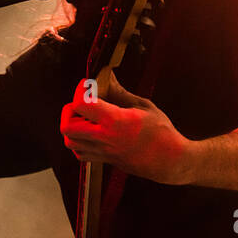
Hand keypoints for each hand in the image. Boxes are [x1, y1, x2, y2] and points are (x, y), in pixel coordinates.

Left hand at [60, 71, 192, 184]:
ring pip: (69, 141)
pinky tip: (91, 133)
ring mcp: (102, 152)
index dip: (80, 91)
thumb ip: (120, 93)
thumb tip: (107, 77)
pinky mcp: (104, 160)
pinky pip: (79, 154)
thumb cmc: (162, 133)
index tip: (88, 86)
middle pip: (67, 126)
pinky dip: (79, 142)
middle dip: (70, 110)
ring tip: (87, 118)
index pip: (81, 104)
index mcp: (115, 121)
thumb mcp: (143, 106)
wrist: (169, 161)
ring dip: (72, 127)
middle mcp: (104, 138)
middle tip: (84, 103)